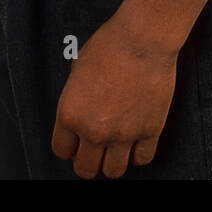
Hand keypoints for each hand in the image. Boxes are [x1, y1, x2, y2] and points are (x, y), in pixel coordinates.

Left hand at [51, 12, 178, 178]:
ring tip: (116, 147)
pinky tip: (136, 141)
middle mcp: (93, 131)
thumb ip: (76, 96)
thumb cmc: (109, 45)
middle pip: (85, 169)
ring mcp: (122, 135)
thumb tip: (81, 107)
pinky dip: (138, 154)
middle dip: (88, 160)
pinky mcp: (149, 131)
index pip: (62, 150)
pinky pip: (142, 159)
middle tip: (95, 148)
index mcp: (70, 114)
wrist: (141, 39)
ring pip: (113, 172)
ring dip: (113, 161)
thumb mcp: (78, 68)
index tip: (76, 142)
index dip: (69, 146)